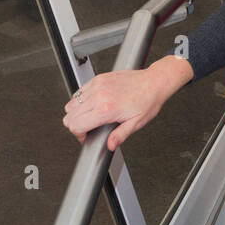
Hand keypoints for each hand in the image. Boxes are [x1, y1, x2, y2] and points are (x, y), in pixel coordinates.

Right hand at [63, 56, 192, 150]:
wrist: (154, 81)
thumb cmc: (147, 100)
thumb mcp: (135, 123)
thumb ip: (120, 136)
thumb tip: (109, 145)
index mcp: (106, 109)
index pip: (75, 125)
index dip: (78, 135)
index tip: (86, 136)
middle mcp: (98, 95)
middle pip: (69, 115)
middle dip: (76, 126)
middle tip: (88, 129)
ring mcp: (96, 85)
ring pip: (71, 103)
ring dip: (77, 113)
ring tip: (91, 117)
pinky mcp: (98, 78)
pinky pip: (79, 92)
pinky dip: (81, 100)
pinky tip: (93, 105)